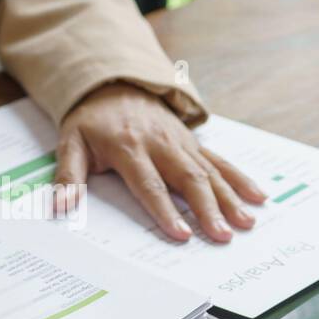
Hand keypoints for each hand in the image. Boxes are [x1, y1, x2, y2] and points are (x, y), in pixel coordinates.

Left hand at [53, 83, 265, 241]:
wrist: (114, 82)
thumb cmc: (91, 121)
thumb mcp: (69, 142)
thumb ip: (67, 176)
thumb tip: (61, 207)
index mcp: (129, 147)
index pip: (149, 184)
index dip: (166, 210)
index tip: (181, 233)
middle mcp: (160, 144)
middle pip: (188, 179)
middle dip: (208, 209)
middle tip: (222, 236)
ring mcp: (180, 142)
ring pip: (209, 172)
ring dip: (230, 199)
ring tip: (246, 223)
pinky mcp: (192, 142)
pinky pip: (219, 161)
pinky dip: (240, 178)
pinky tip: (258, 196)